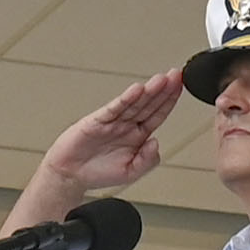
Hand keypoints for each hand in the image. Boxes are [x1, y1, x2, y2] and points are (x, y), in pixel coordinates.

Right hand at [32, 72, 181, 203]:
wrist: (70, 175)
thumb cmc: (98, 172)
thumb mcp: (130, 172)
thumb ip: (147, 161)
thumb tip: (156, 142)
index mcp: (137, 136)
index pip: (158, 114)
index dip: (169, 101)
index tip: (180, 86)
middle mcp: (127, 125)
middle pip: (149, 104)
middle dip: (164, 90)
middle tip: (176, 75)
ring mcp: (113, 121)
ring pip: (135, 103)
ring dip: (148, 91)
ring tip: (162, 79)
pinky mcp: (97, 121)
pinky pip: (114, 109)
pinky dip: (125, 99)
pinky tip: (136, 90)